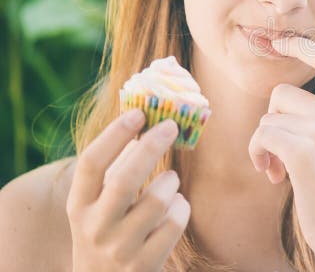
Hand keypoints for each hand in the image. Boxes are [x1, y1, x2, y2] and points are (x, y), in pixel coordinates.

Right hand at [67, 110, 190, 271]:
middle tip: (171, 125)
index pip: (90, 163)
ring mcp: (119, 248)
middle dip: (151, 147)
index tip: (138, 113)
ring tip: (169, 183)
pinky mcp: (144, 264)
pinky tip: (175, 209)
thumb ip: (115, 169)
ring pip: (158, 199)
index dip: (114, 134)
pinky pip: (174, 221)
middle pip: (124, 179)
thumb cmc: (108, 232)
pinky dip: (181, 207)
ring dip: (170, 182)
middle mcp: (94, 227)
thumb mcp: (98, 205)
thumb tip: (143, 124)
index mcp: (78, 206)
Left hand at [248, 37, 314, 266]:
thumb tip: (279, 102)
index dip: (302, 48)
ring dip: (262, 144)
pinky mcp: (304, 150)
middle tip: (277, 155)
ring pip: (268, 118)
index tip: (280, 43)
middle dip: (270, 122)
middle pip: (281, 94)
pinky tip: (273, 176)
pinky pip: (262, 136)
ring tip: (276, 169)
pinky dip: (259, 155)